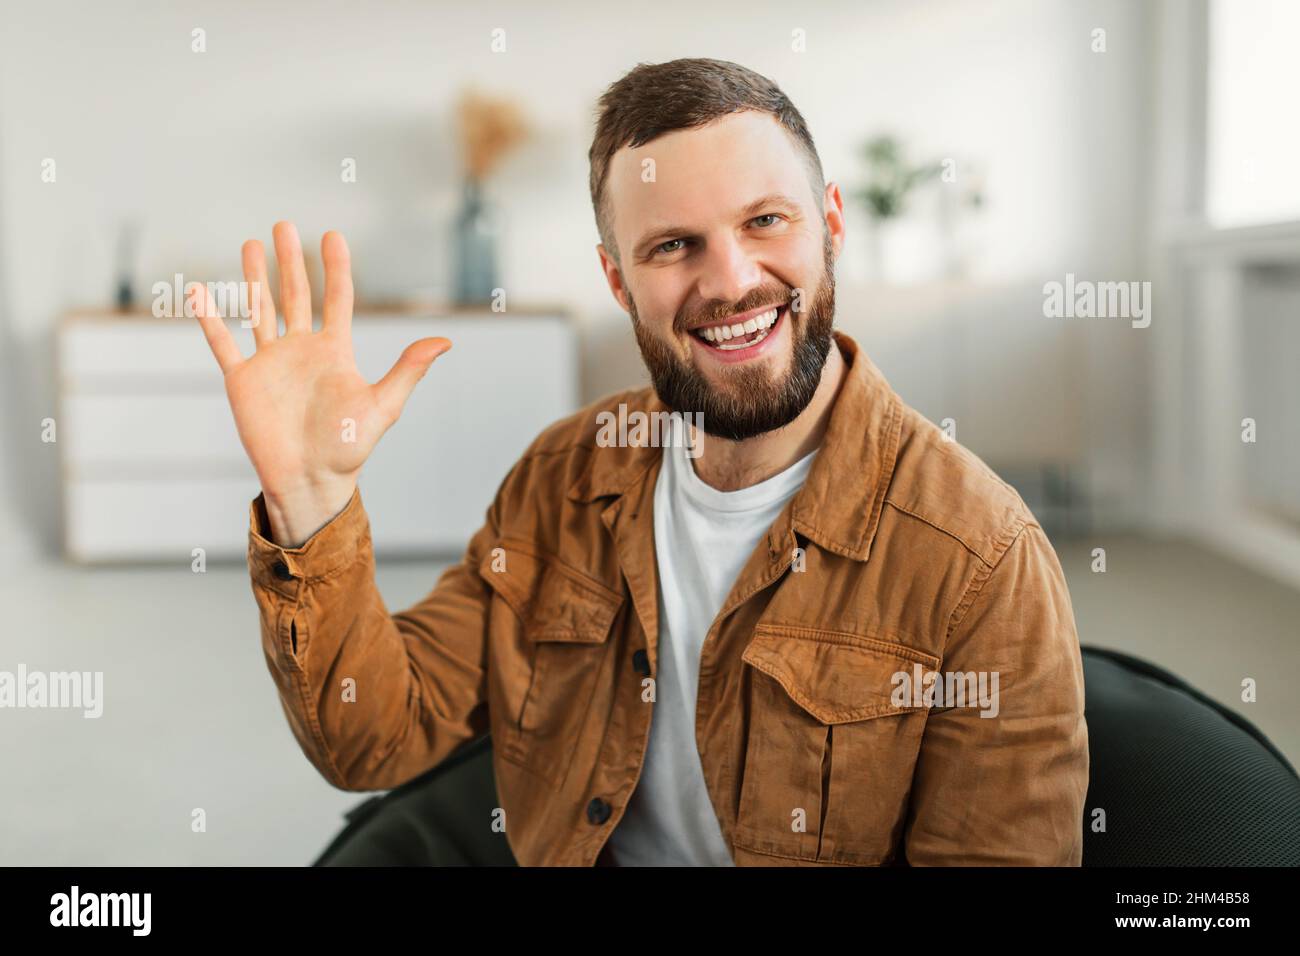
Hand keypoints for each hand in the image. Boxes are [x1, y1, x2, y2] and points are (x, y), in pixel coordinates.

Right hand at [192, 222, 450, 545]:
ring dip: (253, 277)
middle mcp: (301, 351)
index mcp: (334, 352)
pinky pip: (222, 343)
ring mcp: (270, 363)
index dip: (335, 267)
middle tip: (283, 225)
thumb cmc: (349, 449)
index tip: (332, 235)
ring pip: (258, 310)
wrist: (310, 481)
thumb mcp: (384, 406)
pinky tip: (198, 290)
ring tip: (251, 243)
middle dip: (290, 260)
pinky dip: (209, 318)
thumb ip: (408, 370)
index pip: (335, 299)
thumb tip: (444, 341)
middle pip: (294, 295)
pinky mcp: (242, 381)